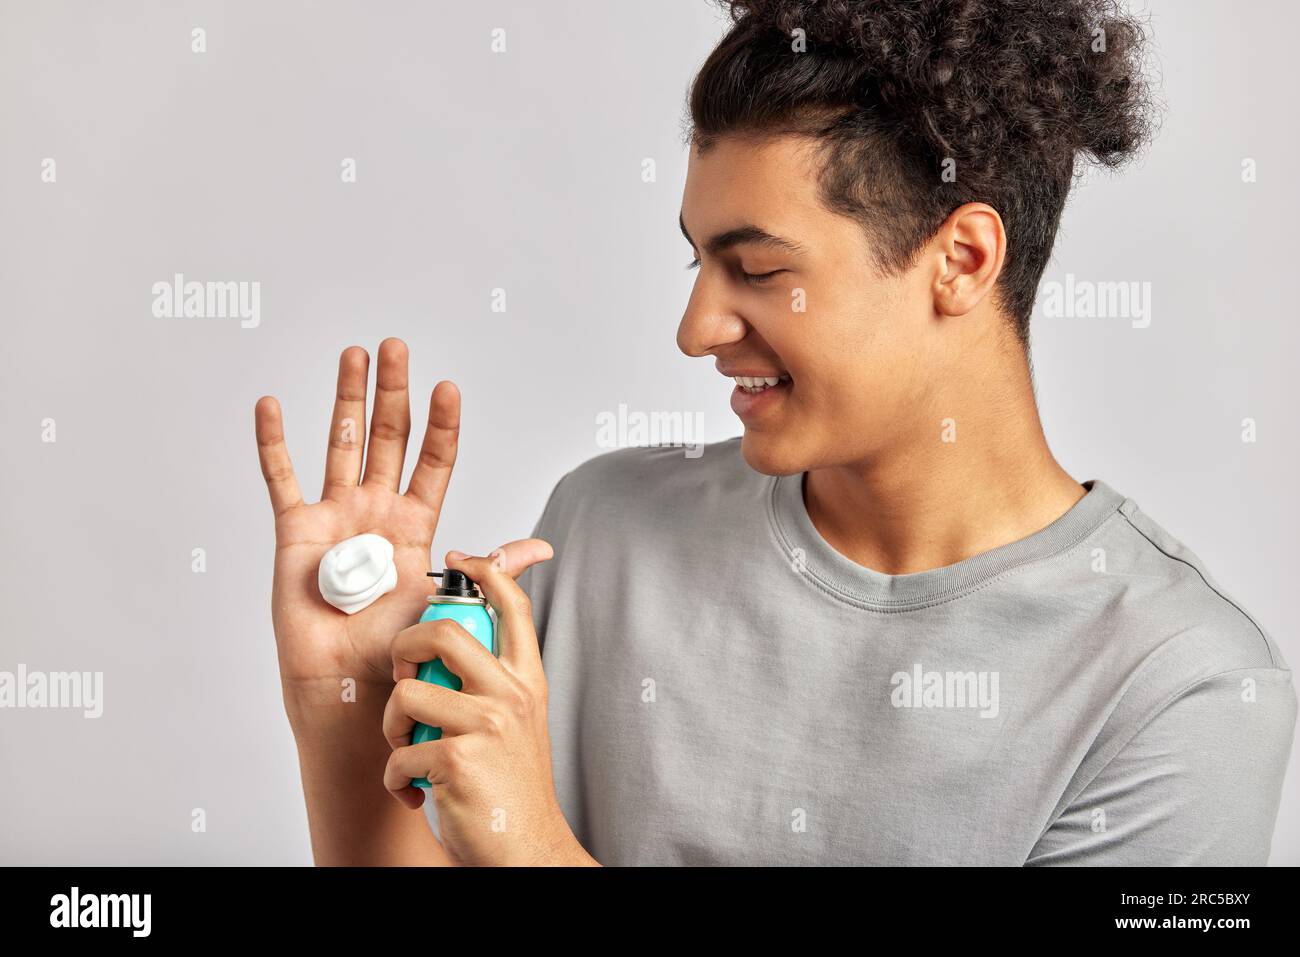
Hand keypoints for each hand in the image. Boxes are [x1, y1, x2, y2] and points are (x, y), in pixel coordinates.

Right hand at [255, 338, 459, 706]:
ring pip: (342, 442)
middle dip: (394, 390)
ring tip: (354, 354)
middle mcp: (375, 510)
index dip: (440, 425)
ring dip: (347, 398)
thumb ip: (492, 567)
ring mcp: (334, 516)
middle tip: (397, 346)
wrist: (349, 685)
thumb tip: (544, 546)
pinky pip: (281, 479)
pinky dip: (273, 442)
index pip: (432, 461)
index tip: (449, 388)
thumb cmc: (397, 650)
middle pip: (388, 437)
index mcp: (415, 523)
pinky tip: (272, 404)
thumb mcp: (451, 600)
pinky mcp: (295, 531)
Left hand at [382, 542, 596, 865]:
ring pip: (407, 693)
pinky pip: (399, 753)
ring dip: (392, 726)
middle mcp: (510, 696)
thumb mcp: (519, 721)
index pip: (512, 606)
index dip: (488, 570)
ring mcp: (485, 726)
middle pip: (445, 632)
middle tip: (404, 673)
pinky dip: (397, 779)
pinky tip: (418, 792)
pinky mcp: (456, 761)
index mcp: (526, 681)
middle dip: (405, 646)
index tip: (462, 557)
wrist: (526, 848)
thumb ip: (494, 681)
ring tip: (409, 748)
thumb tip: (453, 644)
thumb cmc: (513, 787)